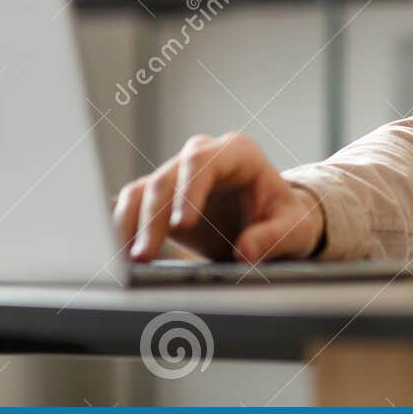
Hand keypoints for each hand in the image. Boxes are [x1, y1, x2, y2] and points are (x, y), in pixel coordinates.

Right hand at [114, 132, 324, 262]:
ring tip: (129, 260)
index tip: (181, 226)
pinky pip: (132, 205)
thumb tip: (245, 251)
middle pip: (167, 178)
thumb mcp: (294, 228)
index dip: (188, 191)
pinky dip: (123, 227)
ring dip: (130, 224)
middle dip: (153, 217)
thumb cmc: (286, 219)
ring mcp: (178, 174)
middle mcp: (202, 156)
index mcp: (238, 153)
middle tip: (145, 255)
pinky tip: (118, 253)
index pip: (204, 161)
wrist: (273, 223)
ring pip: (142, 190)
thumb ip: (274, 237)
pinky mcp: (161, 196)